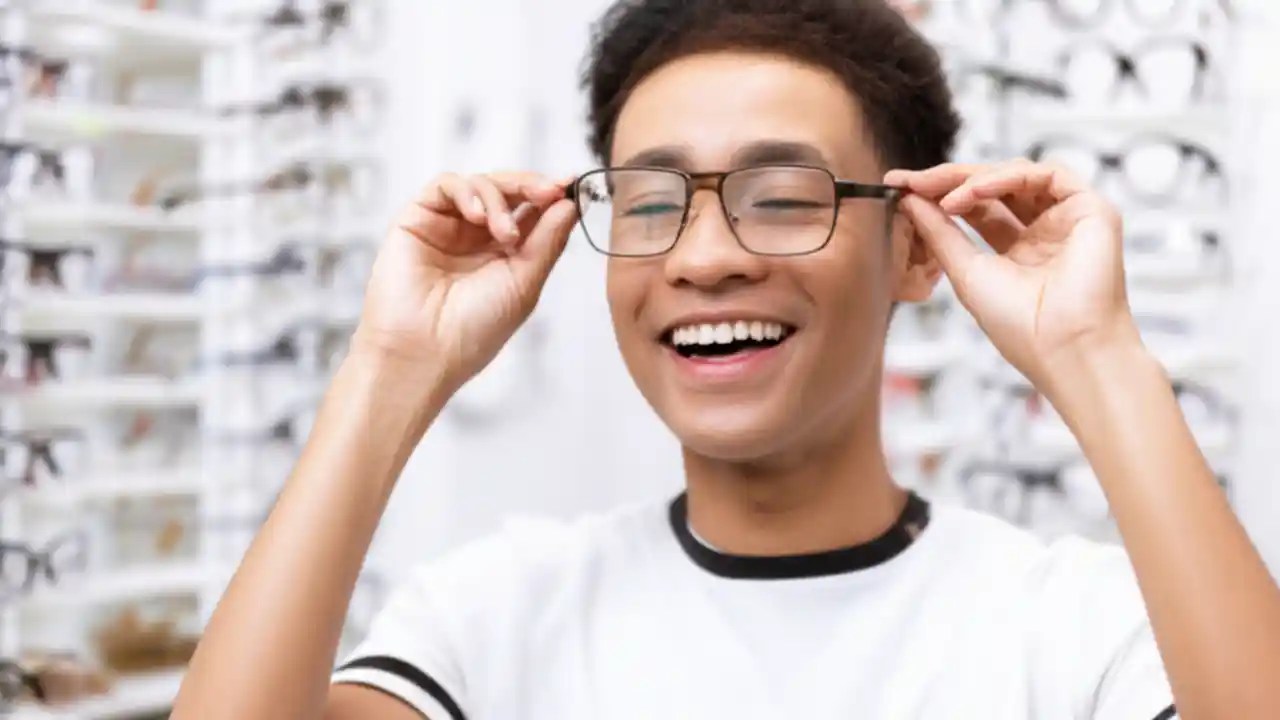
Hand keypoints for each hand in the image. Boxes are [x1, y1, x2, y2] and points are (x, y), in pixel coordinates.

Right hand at [352, 171, 577, 394]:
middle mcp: (476, 239)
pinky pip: (446, 185)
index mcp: (506, 256)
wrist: (423, 350)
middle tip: (550, 191)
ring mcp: (447, 227)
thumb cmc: (473, 330)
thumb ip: (548, 241)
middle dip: (530, 186)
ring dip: (499, 199)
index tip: (570, 187)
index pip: (532, 212)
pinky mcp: (418, 219)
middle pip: (508, 191)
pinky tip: (478, 216)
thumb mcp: (525, 284)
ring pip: (480, 184)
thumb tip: (570, 204)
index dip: (551, 196)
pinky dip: (467, 191)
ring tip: (504, 233)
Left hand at [886, 160, 1142, 390]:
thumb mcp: (965, 272)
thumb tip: (910, 200)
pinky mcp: (1092, 209)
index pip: (975, 208)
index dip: (938, 194)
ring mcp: (1068, 219)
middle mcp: (1043, 232)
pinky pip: (1048, 174)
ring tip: (944, 197)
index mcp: (1017, 251)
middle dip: (950, 180)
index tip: (900, 186)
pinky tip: (976, 191)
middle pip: (994, 187)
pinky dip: (1008, 177)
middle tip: (913, 181)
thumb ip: (939, 233)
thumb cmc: (1020, 326)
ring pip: (1018, 175)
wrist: (1063, 348)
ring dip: (975, 178)